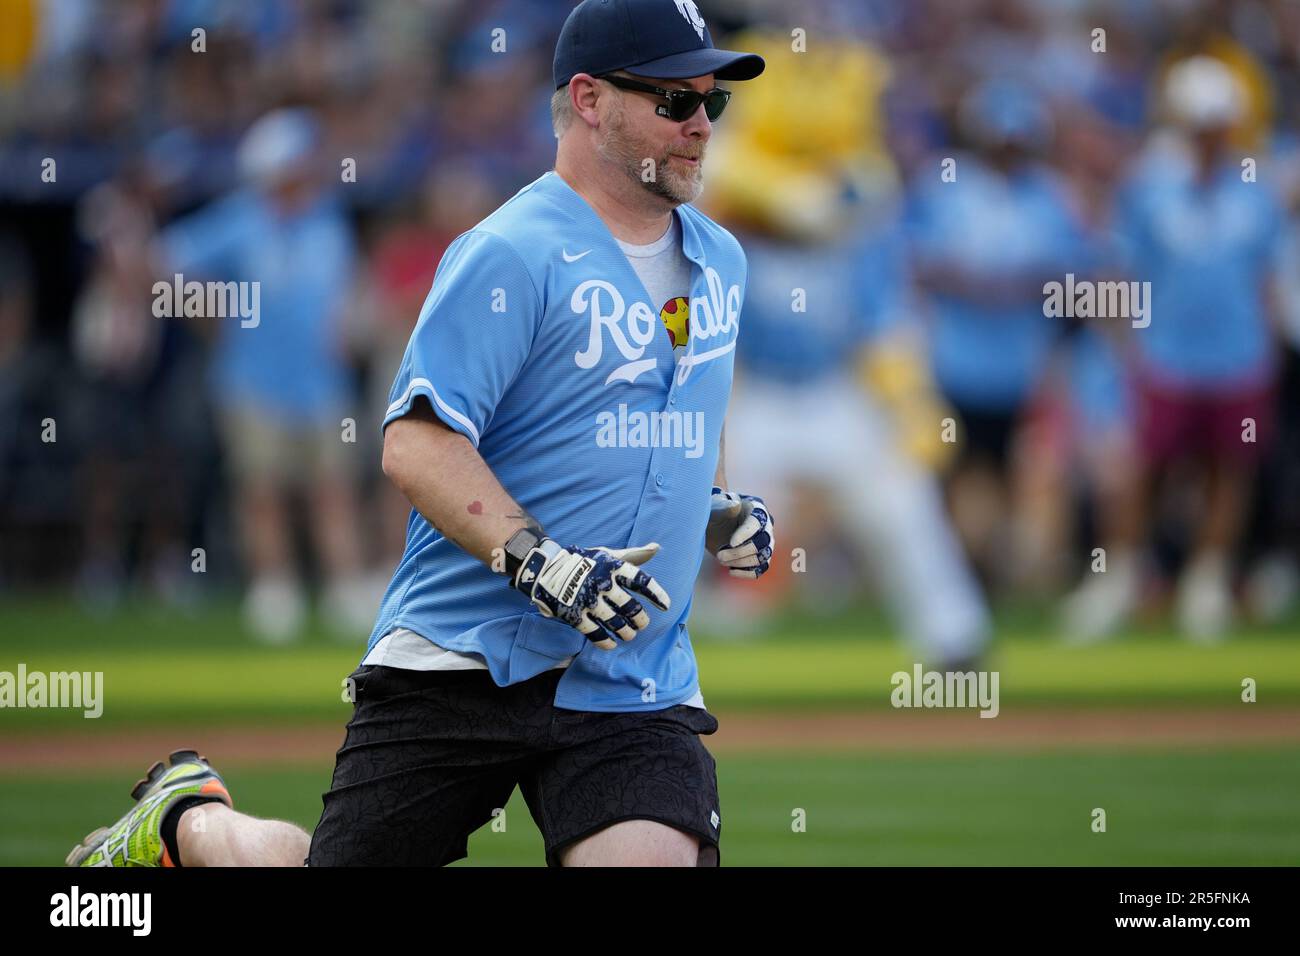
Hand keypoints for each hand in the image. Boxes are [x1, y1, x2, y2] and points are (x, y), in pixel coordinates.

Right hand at [512, 539, 670, 648]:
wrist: (547, 568)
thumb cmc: (585, 562)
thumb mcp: (608, 554)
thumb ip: (633, 554)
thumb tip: (657, 548)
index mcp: (612, 567)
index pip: (641, 581)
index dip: (656, 594)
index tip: (666, 606)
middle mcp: (602, 583)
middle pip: (630, 607)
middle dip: (640, 620)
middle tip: (642, 624)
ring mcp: (588, 600)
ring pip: (615, 623)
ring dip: (626, 632)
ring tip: (629, 635)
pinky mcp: (575, 614)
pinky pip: (595, 633)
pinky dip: (606, 642)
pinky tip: (611, 644)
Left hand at [705, 487, 774, 578]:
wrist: (714, 523)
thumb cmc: (716, 511)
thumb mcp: (716, 506)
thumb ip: (724, 506)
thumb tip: (735, 505)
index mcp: (757, 510)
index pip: (756, 523)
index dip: (746, 534)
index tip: (731, 543)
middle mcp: (765, 527)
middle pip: (763, 543)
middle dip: (741, 552)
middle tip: (720, 555)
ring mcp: (764, 544)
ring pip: (762, 558)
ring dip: (741, 563)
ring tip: (721, 560)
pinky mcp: (758, 557)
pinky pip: (760, 569)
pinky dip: (746, 573)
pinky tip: (731, 570)